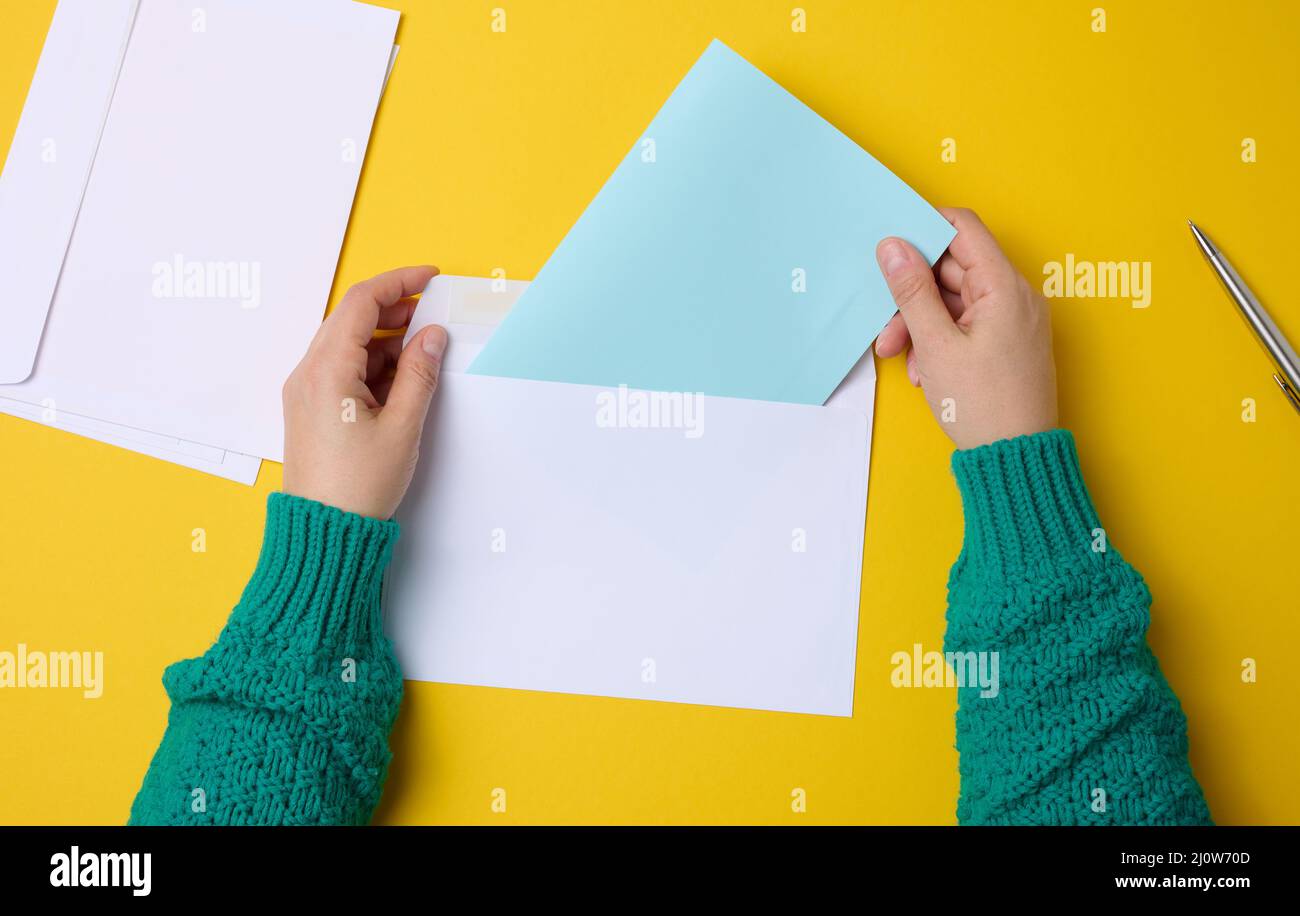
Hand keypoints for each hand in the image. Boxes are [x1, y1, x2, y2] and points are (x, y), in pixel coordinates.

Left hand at [282, 266, 446, 518]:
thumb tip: (432, 336)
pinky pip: (341, 368)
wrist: (326, 531)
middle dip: (393, 309)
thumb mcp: (403, 426)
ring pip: (347, 344)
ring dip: (385, 339)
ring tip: (423, 350)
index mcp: (327, 369)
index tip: (429, 277)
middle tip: (432, 311)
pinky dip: (372, 364)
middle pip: (350, 319)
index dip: (398, 282)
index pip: (361, 303)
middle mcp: (308, 373)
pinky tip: (401, 378)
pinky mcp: (311, 408)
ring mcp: (306, 390)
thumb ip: (420, 373)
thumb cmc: (358, 485)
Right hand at [873, 208, 1056, 449]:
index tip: (890, 250)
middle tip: (887, 331)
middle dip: (913, 297)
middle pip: (952, 270)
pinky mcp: (1006, 343)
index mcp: (1004, 286)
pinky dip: (940, 341)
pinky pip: (965, 326)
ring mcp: (1012, 321)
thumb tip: (892, 246)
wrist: (1015, 458)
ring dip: (921, 325)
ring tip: (905, 360)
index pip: (962, 228)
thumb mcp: (935, 345)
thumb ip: (911, 291)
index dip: (923, 230)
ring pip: (953, 302)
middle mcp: (1015, 296)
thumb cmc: (983, 405)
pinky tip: (927, 371)